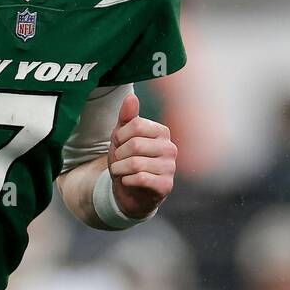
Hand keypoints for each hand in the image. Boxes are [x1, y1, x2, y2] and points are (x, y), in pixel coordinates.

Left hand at [106, 92, 176, 218]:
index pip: (136, 125)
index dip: (120, 136)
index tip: (119, 145)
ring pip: (135, 163)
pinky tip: (128, 181)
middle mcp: (170, 148)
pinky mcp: (166, 185)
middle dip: (119, 154)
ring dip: (119, 169)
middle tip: (119, 161)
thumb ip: (126, 117)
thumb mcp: (122, 137)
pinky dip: (126, 180)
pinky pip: (140, 178)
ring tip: (121, 171)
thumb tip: (131, 97)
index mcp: (162, 132)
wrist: (129, 191)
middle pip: (135, 144)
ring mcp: (170, 167)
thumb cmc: (126, 160)